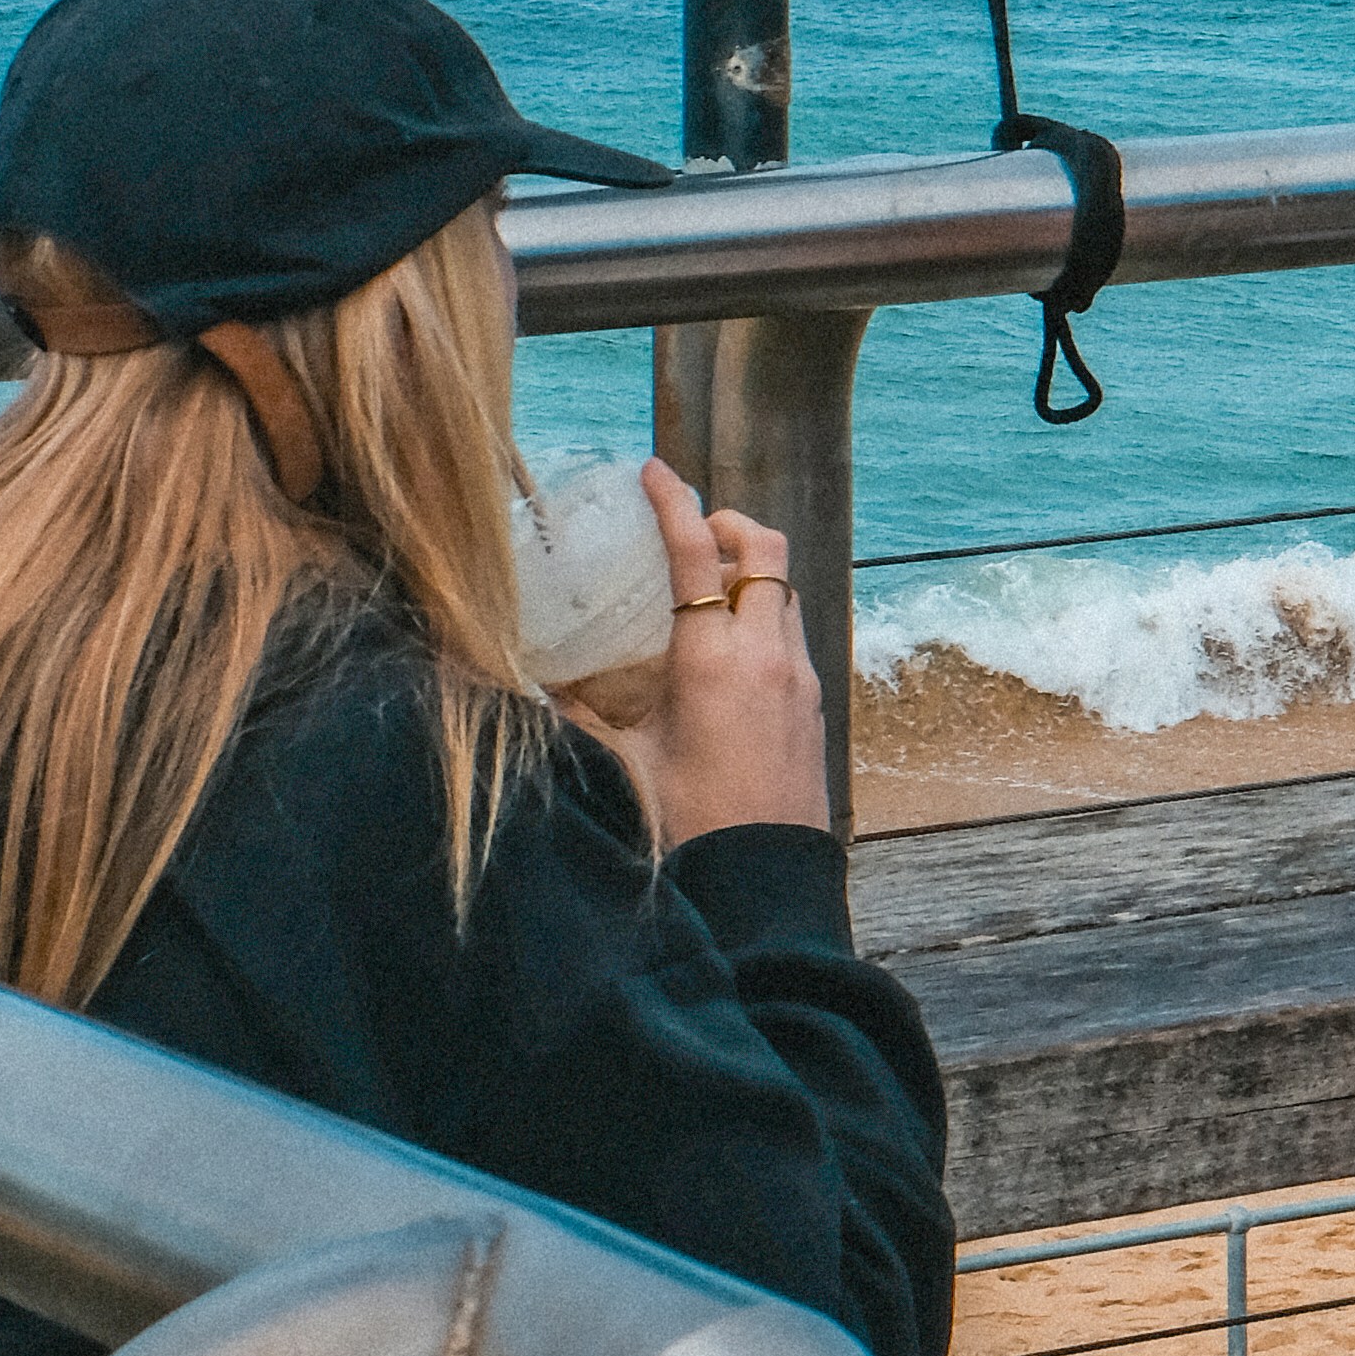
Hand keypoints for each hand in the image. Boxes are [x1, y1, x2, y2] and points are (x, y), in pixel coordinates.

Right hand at [601, 462, 829, 846]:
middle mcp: (766, 656)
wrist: (765, 883)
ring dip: (752, 571)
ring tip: (708, 590)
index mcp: (711, 663)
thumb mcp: (624, 768)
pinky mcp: (816, 703)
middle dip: (729, 524)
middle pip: (765, 549)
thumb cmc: (689, 831)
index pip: (695, 555)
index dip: (673, 503)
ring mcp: (800, 677)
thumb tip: (538, 685)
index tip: (654, 472)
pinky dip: (766, 616)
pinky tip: (732, 651)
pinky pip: (795, 632)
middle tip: (692, 534)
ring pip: (786, 588)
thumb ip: (580, 718)